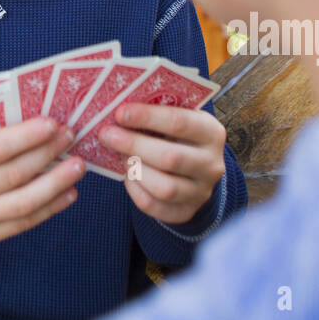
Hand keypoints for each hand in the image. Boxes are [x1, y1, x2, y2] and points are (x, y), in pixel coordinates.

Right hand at [0, 113, 85, 243]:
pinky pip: (22, 223)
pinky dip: (50, 209)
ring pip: (22, 204)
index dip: (27, 136)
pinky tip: (69, 192)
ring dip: (56, 184)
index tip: (54, 123)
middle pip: (13, 176)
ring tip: (78, 166)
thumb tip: (40, 110)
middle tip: (70, 138)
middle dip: (47, 155)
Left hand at [98, 102, 225, 223]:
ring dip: (135, 169)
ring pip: (164, 187)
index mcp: (212, 133)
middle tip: (106, 134)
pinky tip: (128, 175)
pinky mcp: (186, 212)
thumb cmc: (178, 134)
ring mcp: (201, 192)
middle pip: (170, 157)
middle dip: (133, 144)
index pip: (180, 122)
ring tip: (121, 156)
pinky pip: (154, 206)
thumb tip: (119, 107)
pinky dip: (135, 190)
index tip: (120, 113)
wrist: (195, 168)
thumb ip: (157, 110)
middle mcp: (212, 165)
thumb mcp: (178, 116)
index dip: (147, 116)